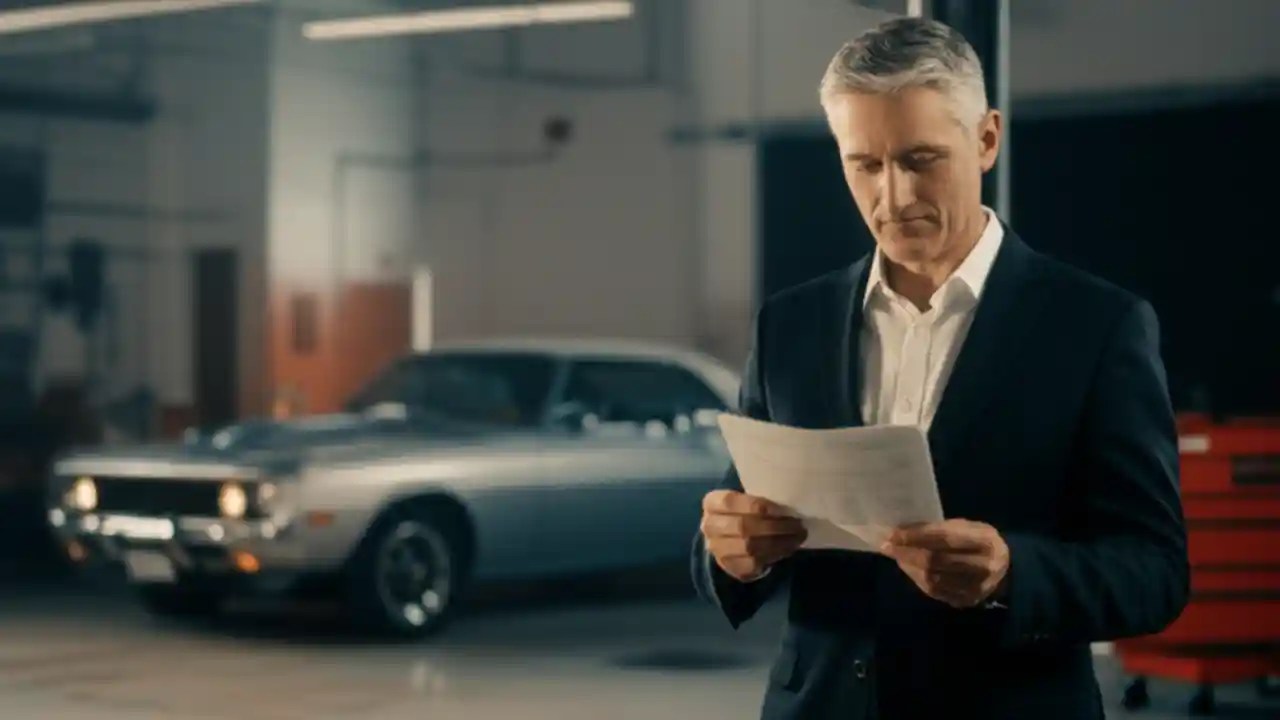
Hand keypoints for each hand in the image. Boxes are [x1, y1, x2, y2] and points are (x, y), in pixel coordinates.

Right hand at [701, 490, 806, 581]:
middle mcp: (710, 526)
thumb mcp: (745, 497)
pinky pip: (753, 564)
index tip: (781, 509)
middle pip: (742, 527)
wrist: (729, 538)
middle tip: (797, 525)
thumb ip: (758, 497)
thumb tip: (786, 499)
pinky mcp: (730, 567)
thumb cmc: (743, 511)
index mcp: (712, 503)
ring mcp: (718, 549)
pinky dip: (774, 555)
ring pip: (749, 547)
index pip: (730, 502)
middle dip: (774, 526)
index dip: (757, 505)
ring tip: (797, 536)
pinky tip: (788, 548)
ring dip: (779, 542)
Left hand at [879, 519, 1009, 608]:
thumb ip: (939, 528)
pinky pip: (935, 592)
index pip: (945, 538)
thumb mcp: (967, 526)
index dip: (916, 536)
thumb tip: (901, 530)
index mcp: (986, 541)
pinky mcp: (967, 601)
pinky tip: (909, 567)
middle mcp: (984, 567)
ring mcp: (977, 588)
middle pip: (936, 561)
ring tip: (896, 555)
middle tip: (887, 545)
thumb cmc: (979, 540)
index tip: (892, 533)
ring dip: (909, 566)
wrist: (1005, 568)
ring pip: (932, 579)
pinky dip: (917, 578)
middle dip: (907, 552)